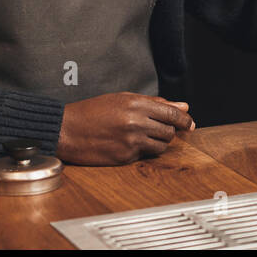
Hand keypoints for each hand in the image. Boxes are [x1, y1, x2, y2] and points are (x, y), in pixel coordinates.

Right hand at [56, 93, 194, 165]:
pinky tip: (128, 144)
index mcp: (136, 104)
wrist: (66, 129)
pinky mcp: (124, 157)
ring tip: (144, 137)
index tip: (190, 124)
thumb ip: (154, 103)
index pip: (172, 113)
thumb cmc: (92, 111)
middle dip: (169, 131)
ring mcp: (130, 142)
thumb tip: (182, 105)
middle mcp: (136, 123)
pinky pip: (144, 156)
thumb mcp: (122, 99)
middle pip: (169, 131)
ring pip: (160, 146)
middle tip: (161, 130)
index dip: (184, 120)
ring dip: (158, 143)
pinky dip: (142, 151)